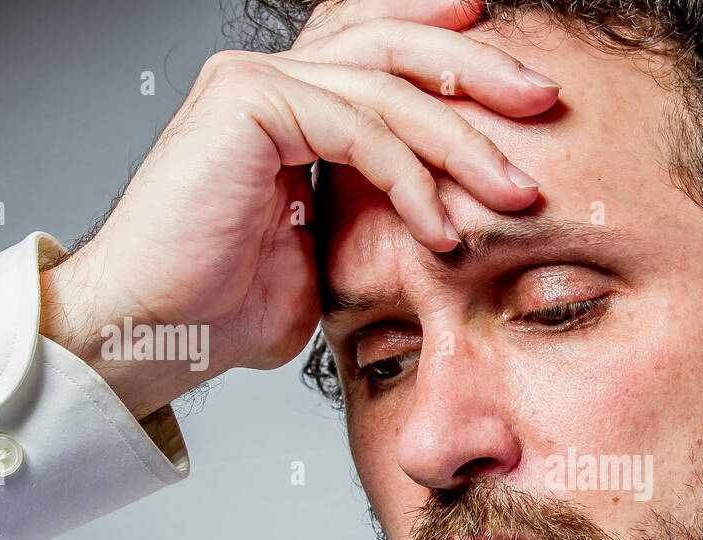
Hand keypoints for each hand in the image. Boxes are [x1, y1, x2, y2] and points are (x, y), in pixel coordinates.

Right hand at [39, 0, 557, 418]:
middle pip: (396, 45)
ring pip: (388, 87)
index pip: (384, 51)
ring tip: (516, 192)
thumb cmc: (228, 305)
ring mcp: (258, 84)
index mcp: (295, 105)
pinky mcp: (247, 103)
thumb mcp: (330, 256)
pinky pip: (358, 128)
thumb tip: (443, 227)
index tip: (519, 79)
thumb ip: (377, 220)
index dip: (450, 48)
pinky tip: (443, 229)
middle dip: (479, 68)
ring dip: (463, 139)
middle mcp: (275, 80)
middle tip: (546, 99)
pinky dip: (409, 178)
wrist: (155, 332)